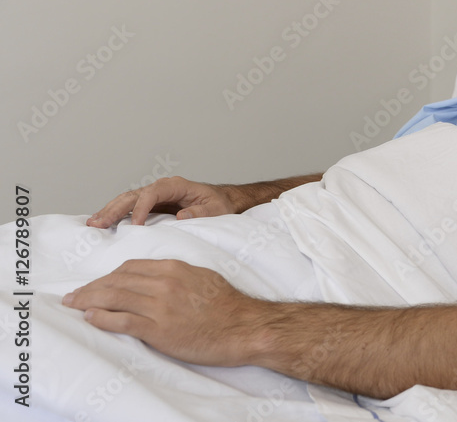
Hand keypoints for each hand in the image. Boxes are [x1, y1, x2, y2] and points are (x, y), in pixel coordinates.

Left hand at [61, 259, 267, 366]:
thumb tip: (157, 278)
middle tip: (75, 294)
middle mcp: (163, 283)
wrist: (243, 326)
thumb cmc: (227, 304)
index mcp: (173, 268)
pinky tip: (90, 317)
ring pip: (113, 297)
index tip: (99, 283)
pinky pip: (121, 321)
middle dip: (92, 287)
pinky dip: (101, 318)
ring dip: (88, 300)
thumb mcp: (202, 276)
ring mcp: (159, 306)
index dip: (109, 275)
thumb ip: (177, 274)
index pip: (130, 267)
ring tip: (74, 304)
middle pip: (117, 280)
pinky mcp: (158, 329)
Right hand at [87, 176, 239, 227]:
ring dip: (110, 211)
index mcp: (176, 186)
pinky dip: (115, 214)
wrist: (221, 201)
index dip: (141, 208)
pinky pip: (130, 207)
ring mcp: (154, 196)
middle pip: (134, 195)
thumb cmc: (219, 204)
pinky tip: (102, 222)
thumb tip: (182, 215)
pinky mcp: (151, 205)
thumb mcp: (216, 210)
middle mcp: (162, 188)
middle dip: (115, 209)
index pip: (152, 193)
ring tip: (93, 223)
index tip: (135, 226)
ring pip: (127, 200)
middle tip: (98, 223)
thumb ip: (201, 212)